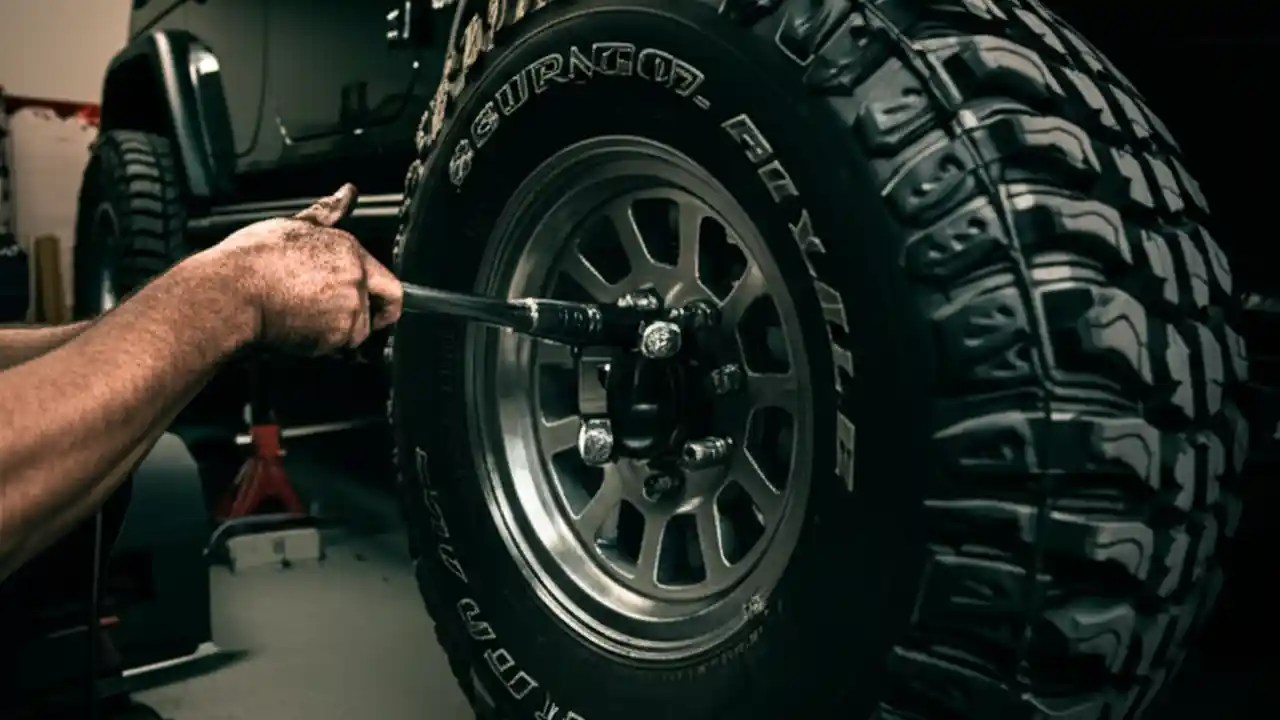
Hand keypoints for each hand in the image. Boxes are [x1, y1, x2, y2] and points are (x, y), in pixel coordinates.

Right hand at [210, 184, 403, 355]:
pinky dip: (320, 344)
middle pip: (384, 310)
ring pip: (357, 332)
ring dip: (337, 332)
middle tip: (338, 319)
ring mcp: (348, 307)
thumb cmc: (253, 259)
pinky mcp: (334, 333)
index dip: (380, 298)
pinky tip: (296, 326)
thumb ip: (327, 212)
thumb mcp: (294, 225)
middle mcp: (356, 278)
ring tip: (303, 317)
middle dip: (369, 318)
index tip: (371, 306)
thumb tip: (347, 193)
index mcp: (350, 250)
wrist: (231, 291)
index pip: (390, 284)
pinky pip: (337, 347)